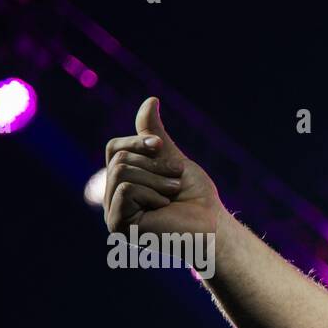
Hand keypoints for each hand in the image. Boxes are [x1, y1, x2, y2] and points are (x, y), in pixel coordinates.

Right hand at [104, 97, 222, 237]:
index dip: (137, 141)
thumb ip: (155, 135)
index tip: (160, 146)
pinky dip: (151, 194)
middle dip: (154, 165)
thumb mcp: (173, 159)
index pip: (114, 149)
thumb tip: (151, 100)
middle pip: (119, 159)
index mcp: (123, 183)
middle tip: (175, 182)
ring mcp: (114, 213)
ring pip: (121, 172)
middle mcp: (114, 199)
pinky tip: (163, 208)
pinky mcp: (118, 225)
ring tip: (172, 194)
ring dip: (156, 179)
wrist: (214, 227)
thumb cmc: (197, 198)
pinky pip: (126, 190)